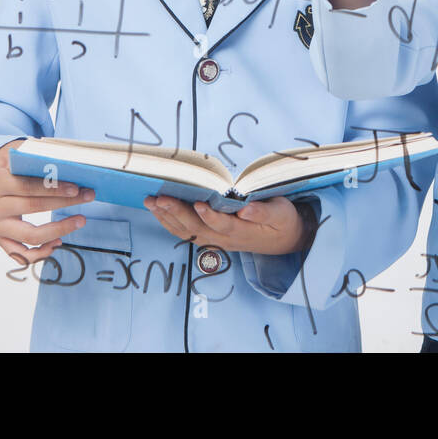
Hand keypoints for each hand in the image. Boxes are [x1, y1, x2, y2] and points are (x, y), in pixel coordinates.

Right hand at [0, 139, 94, 265]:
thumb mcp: (10, 152)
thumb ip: (32, 154)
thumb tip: (64, 158)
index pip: (27, 187)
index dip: (53, 189)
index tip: (76, 188)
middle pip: (33, 208)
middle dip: (65, 203)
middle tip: (88, 195)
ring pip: (29, 236)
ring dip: (58, 230)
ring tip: (80, 220)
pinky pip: (19, 254)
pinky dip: (39, 254)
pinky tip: (57, 242)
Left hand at [143, 195, 308, 254]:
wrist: (285, 240)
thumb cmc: (282, 221)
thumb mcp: (281, 213)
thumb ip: (263, 211)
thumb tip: (245, 209)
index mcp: (243, 230)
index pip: (223, 224)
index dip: (209, 215)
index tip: (198, 202)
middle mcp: (225, 238)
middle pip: (197, 228)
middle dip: (176, 213)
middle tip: (160, 198)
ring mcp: (217, 240)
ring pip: (188, 232)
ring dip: (168, 218)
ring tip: (152, 202)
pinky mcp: (212, 237)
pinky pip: (188, 232)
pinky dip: (171, 223)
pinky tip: (159, 211)